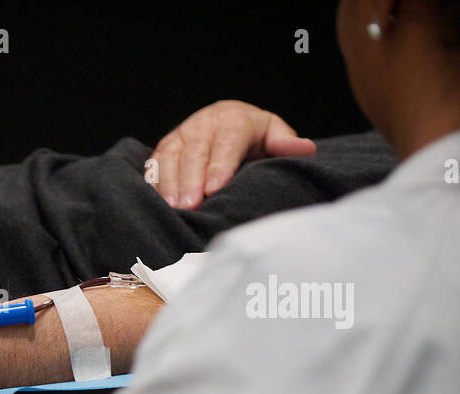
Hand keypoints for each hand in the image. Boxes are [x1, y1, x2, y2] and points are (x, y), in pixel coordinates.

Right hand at [147, 99, 316, 209]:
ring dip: (169, 184)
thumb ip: (285, 142)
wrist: (224, 119)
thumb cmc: (252, 136)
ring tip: (173, 208)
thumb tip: (305, 149)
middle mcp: (204, 124)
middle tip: (190, 205)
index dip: (219, 165)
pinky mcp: (164, 147)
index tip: (214, 188)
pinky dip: (154, 183)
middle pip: (195, 151)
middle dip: (190, 179)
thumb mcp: (272, 133)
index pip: (227, 141)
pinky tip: (157, 204)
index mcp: (234, 120)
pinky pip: (155, 164)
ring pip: (171, 157)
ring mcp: (181, 135)